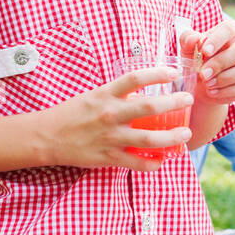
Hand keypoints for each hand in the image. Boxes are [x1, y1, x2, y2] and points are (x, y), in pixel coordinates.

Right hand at [49, 66, 193, 171]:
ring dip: (172, 137)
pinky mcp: (108, 157)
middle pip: (150, 107)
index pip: (136, 78)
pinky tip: (162, 160)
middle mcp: (110, 114)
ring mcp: (110, 137)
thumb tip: (142, 92)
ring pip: (150, 139)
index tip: (174, 72)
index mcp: (105, 95)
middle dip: (174, 103)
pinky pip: (137, 162)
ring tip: (185, 133)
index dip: (158, 73)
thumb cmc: (71, 114)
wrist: (47, 136)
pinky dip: (153, 163)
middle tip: (188, 100)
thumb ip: (116, 95)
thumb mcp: (93, 96)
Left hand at [180, 17, 234, 103]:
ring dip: (223, 79)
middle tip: (203, 74)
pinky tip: (212, 91)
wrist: (201, 82)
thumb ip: (188, 40)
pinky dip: (226, 91)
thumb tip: (194, 39)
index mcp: (232, 30)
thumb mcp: (188, 48)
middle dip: (220, 63)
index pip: (230, 29)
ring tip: (207, 84)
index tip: (204, 51)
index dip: (217, 40)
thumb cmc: (197, 58)